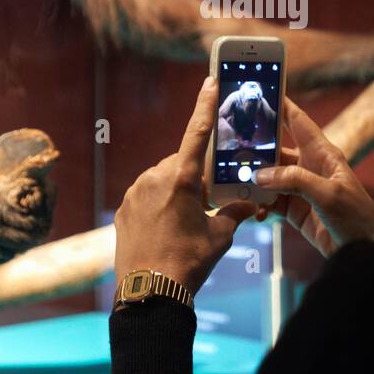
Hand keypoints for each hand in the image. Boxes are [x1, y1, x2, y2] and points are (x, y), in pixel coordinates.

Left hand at [113, 76, 258, 296]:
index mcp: (181, 179)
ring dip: (176, 191)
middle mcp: (154, 178)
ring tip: (186, 223)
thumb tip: (250, 205)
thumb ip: (235, 213)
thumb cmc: (188, 262)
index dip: (205, 105)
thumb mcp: (220, 236)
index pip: (197, 133)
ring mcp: (134, 193)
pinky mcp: (123, 209)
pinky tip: (167, 229)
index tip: (209, 80)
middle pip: (182, 163)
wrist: (150, 292)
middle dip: (196, 176)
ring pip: (163, 179)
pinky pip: (146, 196)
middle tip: (209, 201)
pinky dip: (159, 205)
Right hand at [253, 97, 373, 256]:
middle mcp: (309, 167)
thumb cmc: (356, 217)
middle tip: (231, 146)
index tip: (261, 90)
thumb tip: (261, 175)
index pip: (298, 122)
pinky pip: (270, 201)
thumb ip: (294, 181)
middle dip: (255, 148)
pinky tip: (255, 211)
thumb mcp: (328, 195)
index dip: (282, 105)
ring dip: (254, 180)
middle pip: (276, 149)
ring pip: (269, 177)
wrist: (362, 251)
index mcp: (323, 154)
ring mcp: (301, 188)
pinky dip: (260, 205)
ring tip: (237, 182)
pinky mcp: (295, 209)